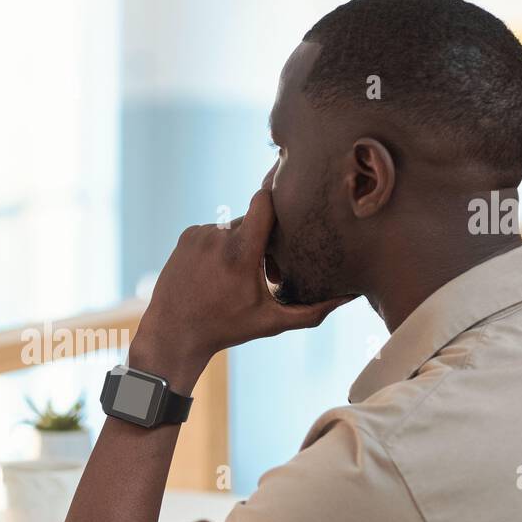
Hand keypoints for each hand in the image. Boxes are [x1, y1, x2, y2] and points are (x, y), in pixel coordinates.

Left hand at [131, 189, 354, 393]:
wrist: (173, 332)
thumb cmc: (225, 328)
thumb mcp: (271, 322)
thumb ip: (312, 311)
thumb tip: (348, 299)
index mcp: (241, 253)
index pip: (263, 201)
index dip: (278, 194)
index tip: (292, 189)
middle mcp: (218, 237)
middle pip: (253, 221)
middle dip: (263, 239)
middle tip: (267, 268)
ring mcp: (200, 234)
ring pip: (233, 228)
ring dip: (241, 244)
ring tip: (236, 276)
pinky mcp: (186, 235)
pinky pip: (214, 232)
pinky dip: (221, 247)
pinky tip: (217, 272)